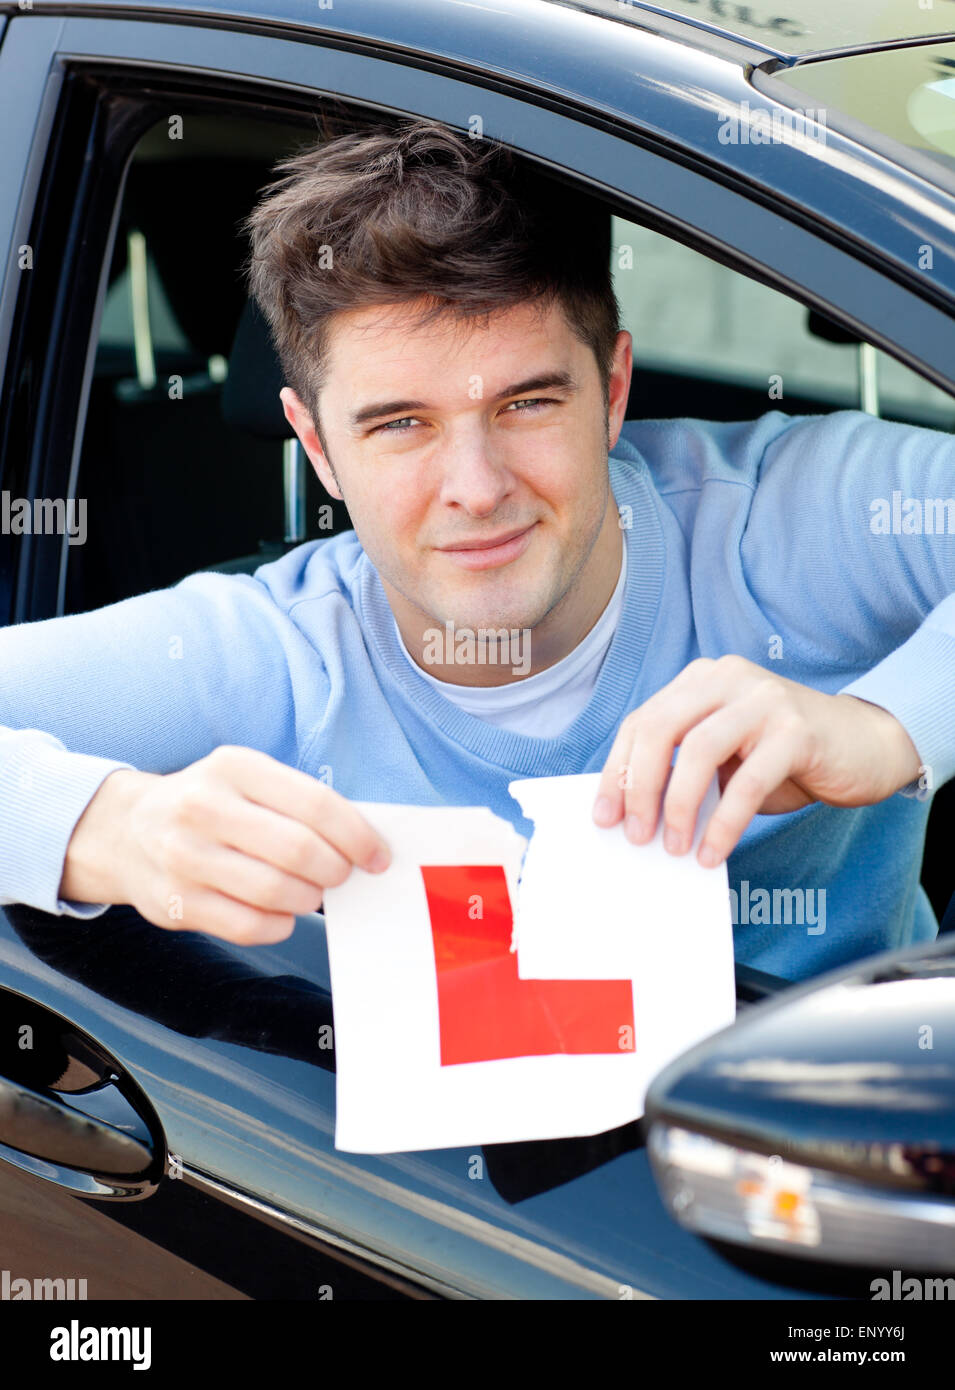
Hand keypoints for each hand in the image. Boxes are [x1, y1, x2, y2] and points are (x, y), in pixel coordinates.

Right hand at [60, 745, 390, 942]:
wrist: (127, 831)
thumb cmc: (211, 804)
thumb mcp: (249, 779)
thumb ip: (300, 803)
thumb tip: (365, 846)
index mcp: (234, 767)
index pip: (316, 805)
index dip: (358, 837)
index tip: (378, 857)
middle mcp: (203, 807)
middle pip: (299, 851)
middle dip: (335, 871)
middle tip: (340, 876)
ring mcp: (184, 857)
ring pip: (276, 893)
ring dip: (308, 898)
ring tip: (308, 891)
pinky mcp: (175, 903)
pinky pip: (251, 927)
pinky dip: (280, 924)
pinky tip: (280, 912)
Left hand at [592, 655, 921, 867]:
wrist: (864, 746)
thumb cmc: (783, 757)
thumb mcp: (725, 757)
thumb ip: (683, 770)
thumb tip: (634, 817)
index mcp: (700, 681)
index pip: (641, 722)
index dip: (617, 771)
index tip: (603, 816)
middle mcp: (726, 679)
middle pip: (660, 728)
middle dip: (638, 787)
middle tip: (635, 835)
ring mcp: (763, 699)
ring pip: (699, 749)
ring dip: (678, 805)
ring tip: (674, 847)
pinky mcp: (796, 730)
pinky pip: (748, 780)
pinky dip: (724, 822)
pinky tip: (714, 851)